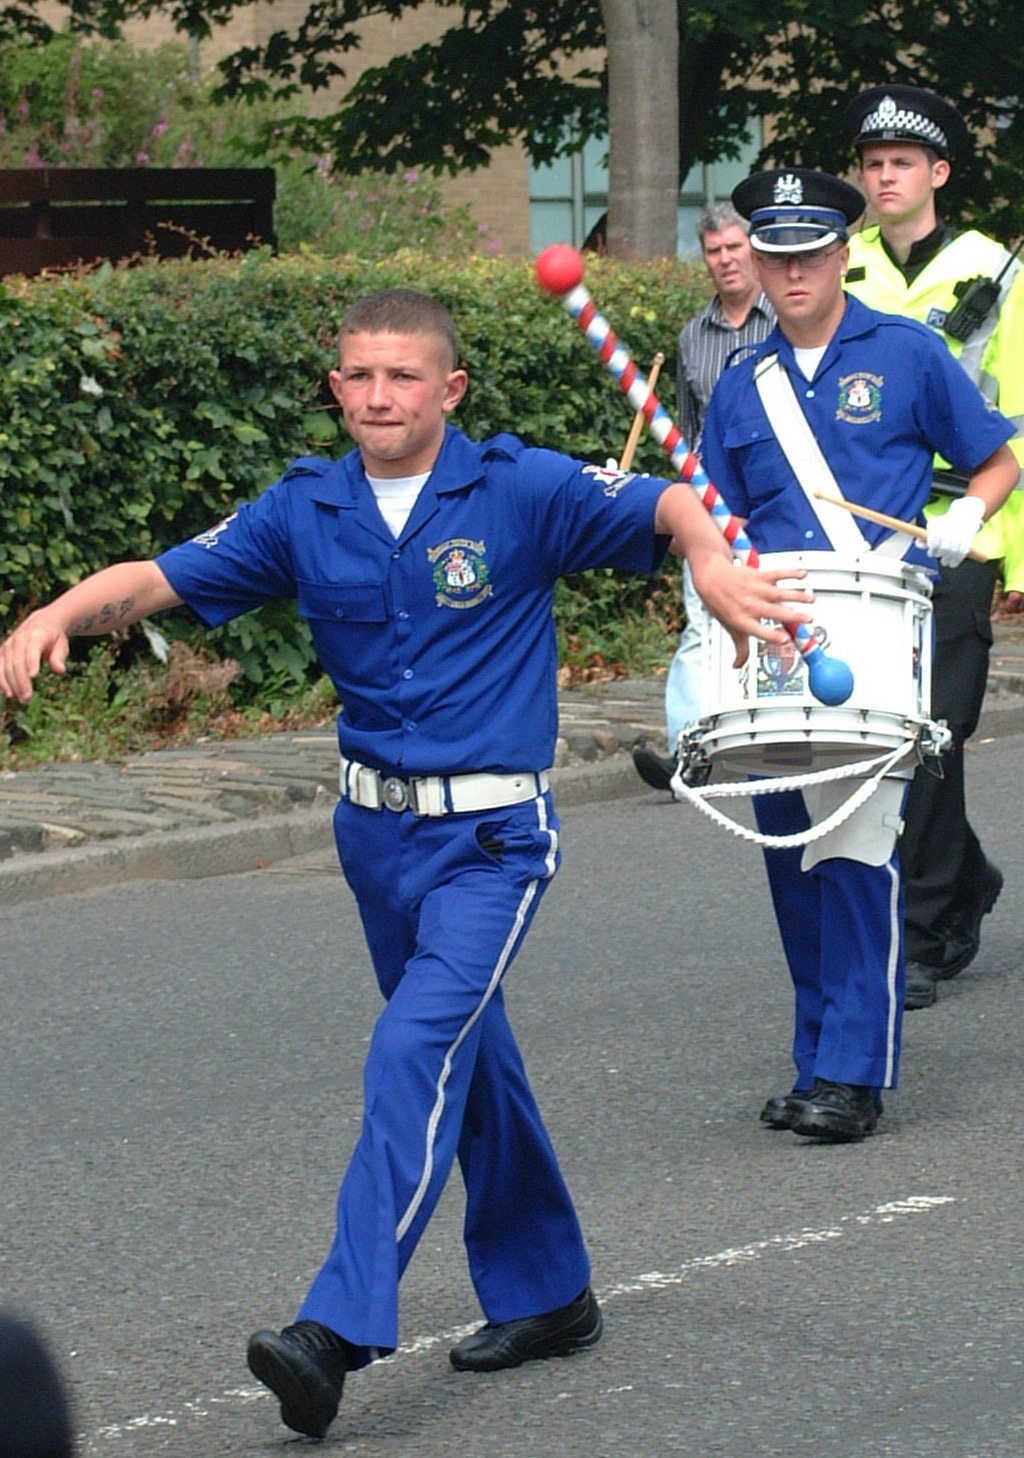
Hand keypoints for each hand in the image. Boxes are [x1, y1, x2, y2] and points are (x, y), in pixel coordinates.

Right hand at [0, 614, 69, 702]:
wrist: (41, 623)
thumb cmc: (54, 638)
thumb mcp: (61, 645)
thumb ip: (59, 657)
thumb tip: (60, 670)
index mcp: (36, 635)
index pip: (32, 649)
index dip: (32, 661)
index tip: (34, 676)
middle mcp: (19, 639)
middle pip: (17, 661)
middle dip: (21, 680)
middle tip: (27, 698)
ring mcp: (8, 646)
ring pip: (6, 666)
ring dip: (12, 684)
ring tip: (21, 699)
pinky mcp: (2, 653)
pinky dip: (1, 680)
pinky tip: (9, 693)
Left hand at [689, 558, 812, 666]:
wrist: (712, 578)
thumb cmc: (722, 604)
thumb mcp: (730, 629)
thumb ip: (740, 648)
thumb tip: (738, 665)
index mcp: (744, 621)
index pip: (759, 631)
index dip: (772, 636)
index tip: (785, 639)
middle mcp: (750, 606)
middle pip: (774, 612)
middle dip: (792, 615)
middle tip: (808, 618)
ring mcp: (756, 590)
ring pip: (779, 593)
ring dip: (797, 594)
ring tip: (811, 598)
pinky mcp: (760, 576)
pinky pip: (777, 574)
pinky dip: (791, 573)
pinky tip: (802, 574)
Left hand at [926, 496, 984, 567]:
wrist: (964, 515)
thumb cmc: (945, 522)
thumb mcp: (932, 525)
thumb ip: (923, 535)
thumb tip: (919, 544)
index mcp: (940, 529)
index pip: (933, 543)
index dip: (932, 548)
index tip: (931, 550)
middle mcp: (949, 534)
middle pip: (942, 550)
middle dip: (938, 554)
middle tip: (938, 554)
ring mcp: (959, 539)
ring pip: (951, 554)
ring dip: (946, 560)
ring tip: (944, 561)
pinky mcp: (967, 543)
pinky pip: (960, 556)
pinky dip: (955, 561)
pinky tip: (952, 563)